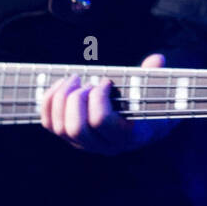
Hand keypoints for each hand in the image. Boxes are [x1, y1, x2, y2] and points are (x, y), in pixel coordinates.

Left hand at [40, 54, 175, 154]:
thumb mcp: (155, 91)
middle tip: (88, 82)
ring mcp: (85, 144)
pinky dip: (49, 102)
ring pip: (60, 128)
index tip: (106, 81)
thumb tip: (157, 59)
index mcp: (128, 136)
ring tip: (75, 79)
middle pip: (77, 128)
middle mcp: (104, 146)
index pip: (101, 121)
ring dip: (62, 98)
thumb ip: (155, 75)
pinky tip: (62, 84)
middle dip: (77, 99)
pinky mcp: (69, 137)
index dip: (98, 97)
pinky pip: (49, 124)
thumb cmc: (146, 102)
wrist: (139, 123)